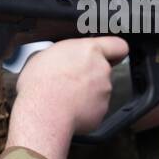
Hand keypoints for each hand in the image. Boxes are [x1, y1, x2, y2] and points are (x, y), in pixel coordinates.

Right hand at [8, 37, 129, 158]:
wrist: (44, 112)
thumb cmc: (40, 84)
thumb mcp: (43, 56)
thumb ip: (62, 54)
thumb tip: (58, 59)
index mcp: (89, 51)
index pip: (118, 45)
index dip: (114, 50)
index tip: (108, 54)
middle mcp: (102, 69)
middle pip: (103, 69)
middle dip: (91, 75)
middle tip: (70, 80)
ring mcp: (104, 92)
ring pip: (99, 90)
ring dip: (86, 93)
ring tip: (64, 97)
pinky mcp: (101, 111)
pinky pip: (94, 108)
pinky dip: (84, 110)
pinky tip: (67, 110)